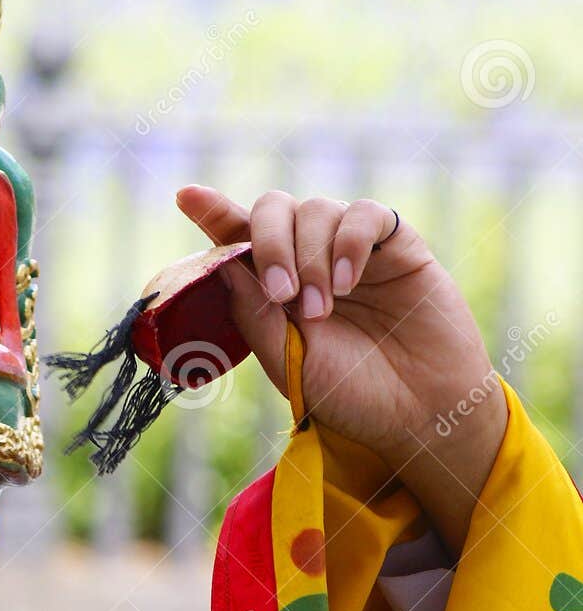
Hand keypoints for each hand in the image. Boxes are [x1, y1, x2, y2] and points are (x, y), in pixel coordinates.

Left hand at [176, 185, 508, 555]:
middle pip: (273, 210)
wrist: (423, 413)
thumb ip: (253, 314)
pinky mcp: (397, 245)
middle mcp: (311, 259)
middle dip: (268, 243)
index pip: (237, 237)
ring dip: (311, 257)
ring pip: (316, 209)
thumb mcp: (289, 363)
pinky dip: (349, 241)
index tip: (186, 197)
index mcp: (275, 288)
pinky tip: (349, 282)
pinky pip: (365, 214)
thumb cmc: (353, 396)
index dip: (213, 212)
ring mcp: (352, 249)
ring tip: (324, 309)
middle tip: (281, 293)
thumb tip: (222, 262)